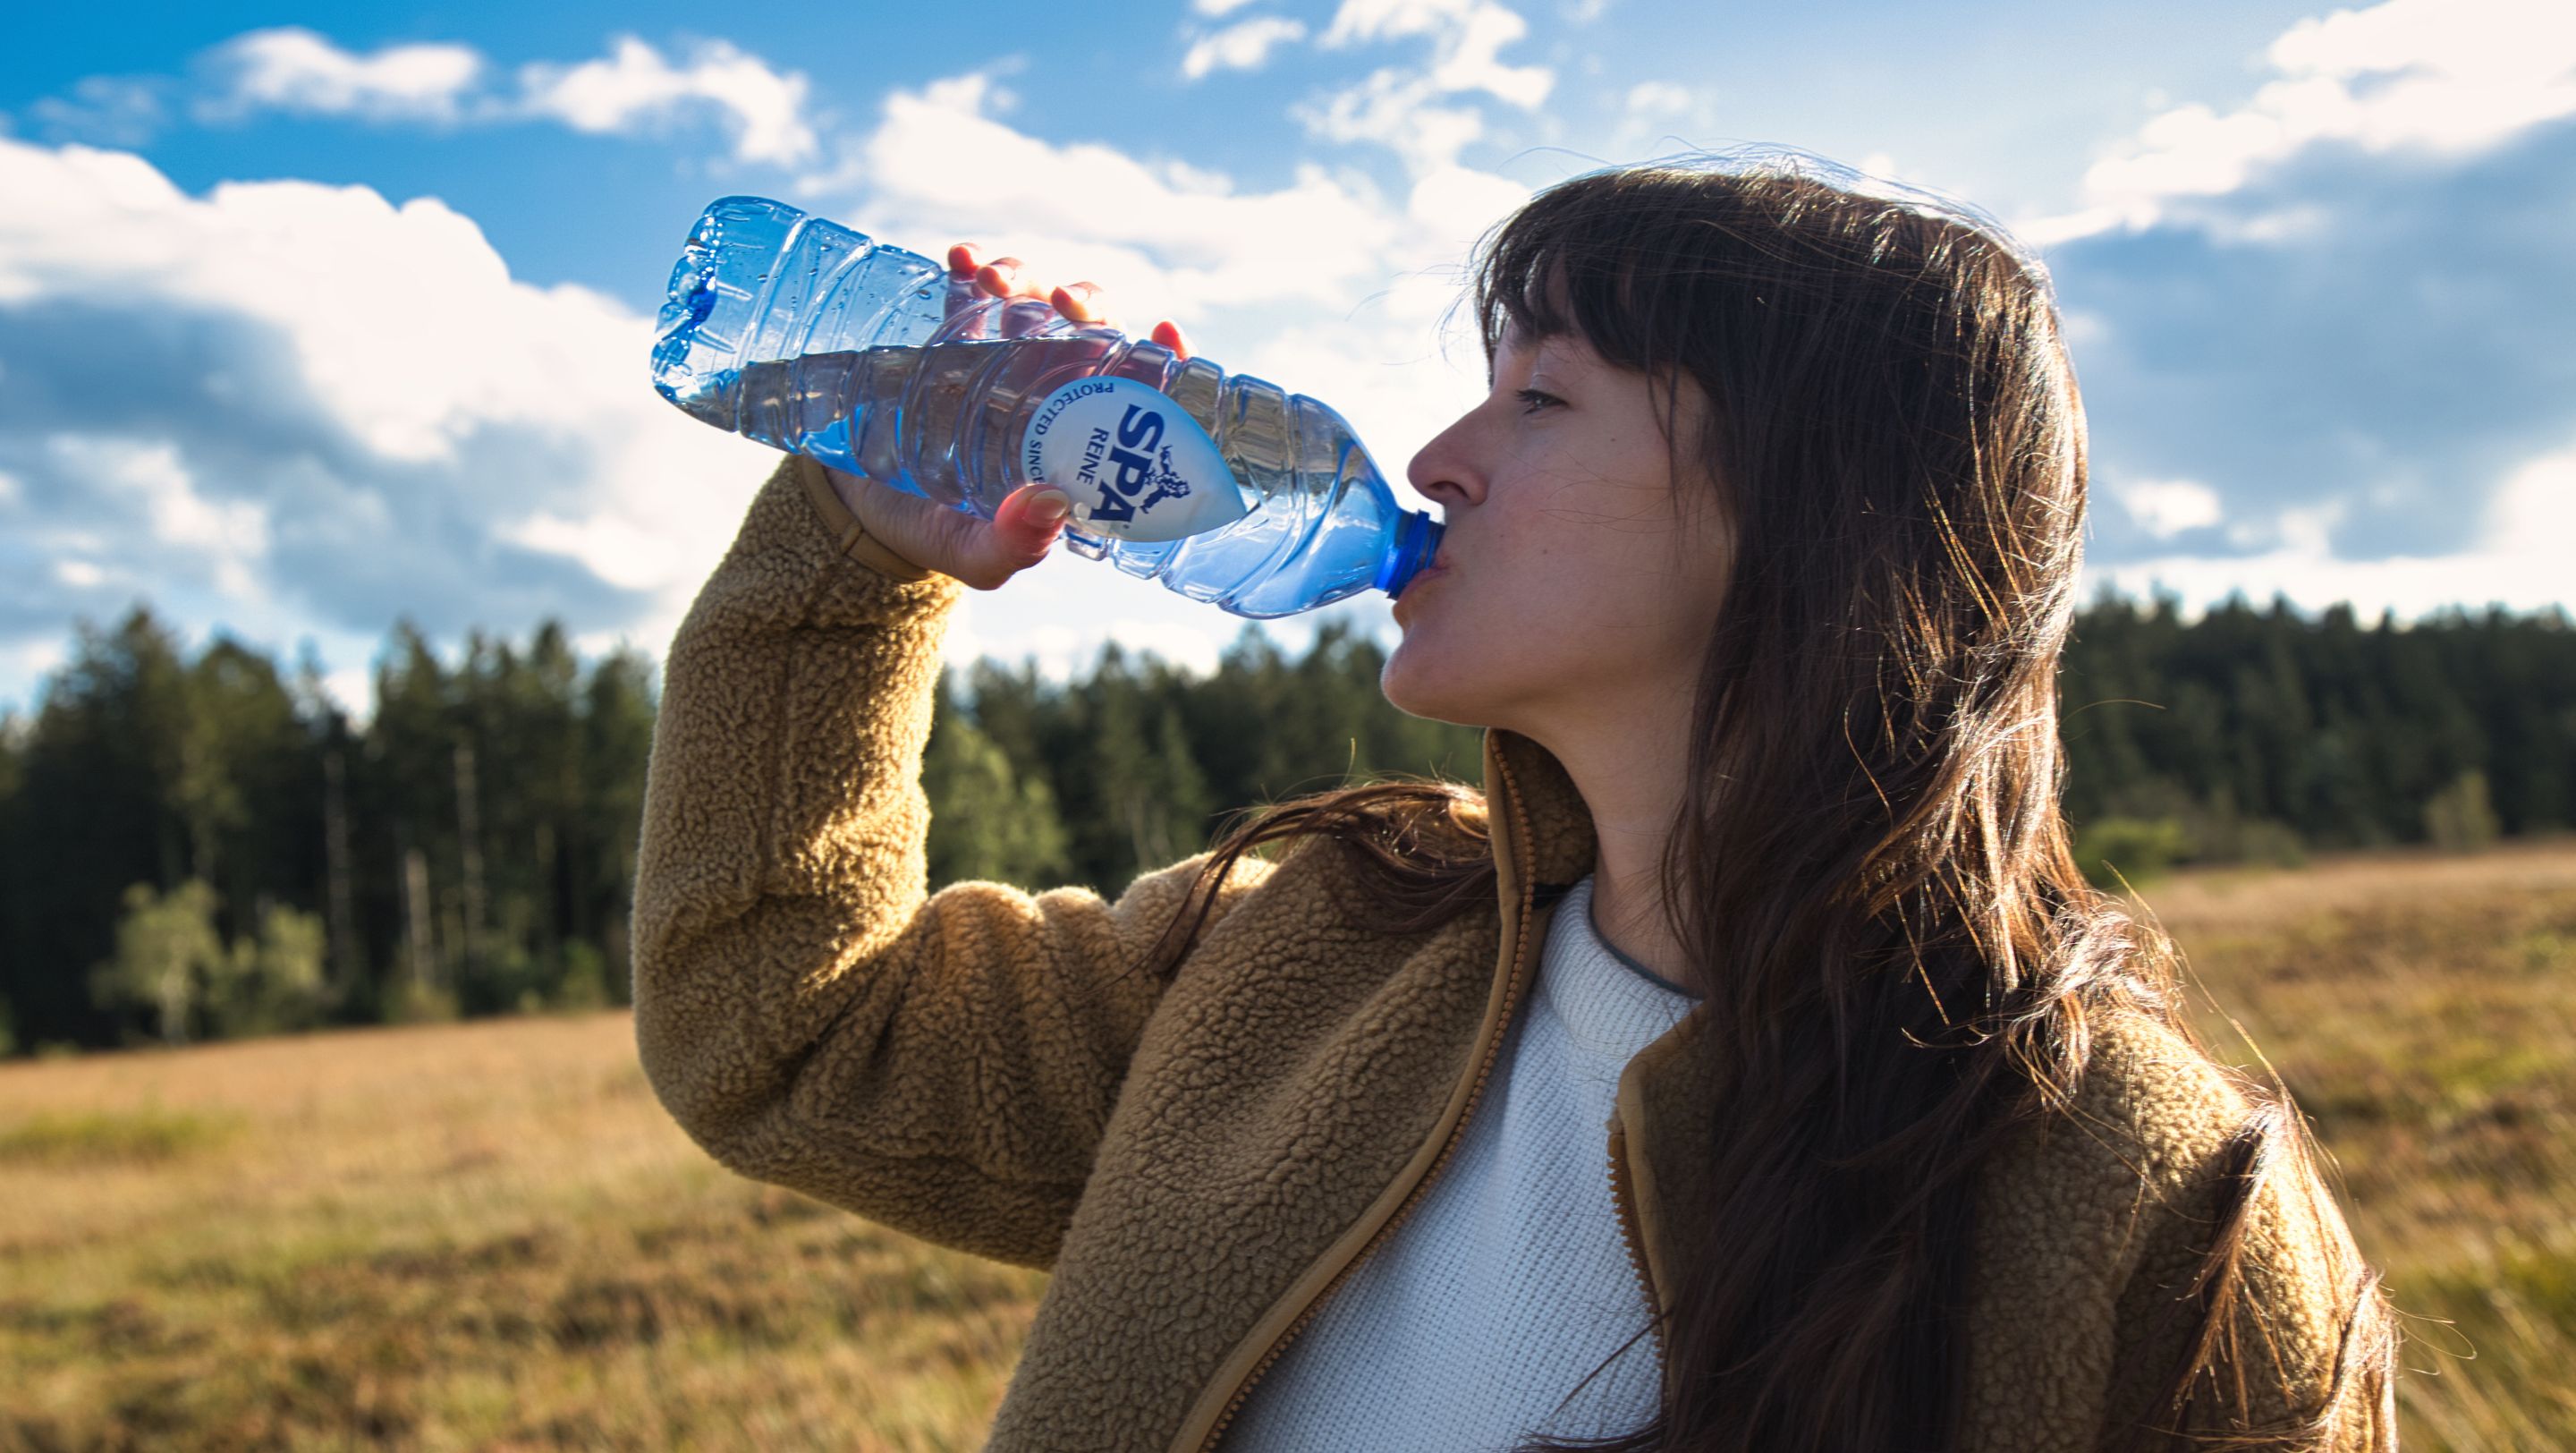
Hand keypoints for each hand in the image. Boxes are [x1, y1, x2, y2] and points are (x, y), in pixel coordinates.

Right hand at [822, 243, 1191, 590]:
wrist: (859, 512)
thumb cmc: (937, 538)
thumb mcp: (978, 557)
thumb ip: (1016, 546)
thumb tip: (1051, 503)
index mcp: (1081, 444)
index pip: (1141, 396)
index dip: (1166, 363)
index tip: (1166, 333)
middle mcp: (1054, 394)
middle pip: (1094, 332)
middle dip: (1088, 303)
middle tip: (1065, 304)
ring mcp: (1006, 361)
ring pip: (1037, 301)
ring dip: (1026, 278)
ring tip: (991, 282)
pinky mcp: (956, 339)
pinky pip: (973, 292)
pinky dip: (971, 266)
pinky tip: (960, 259)